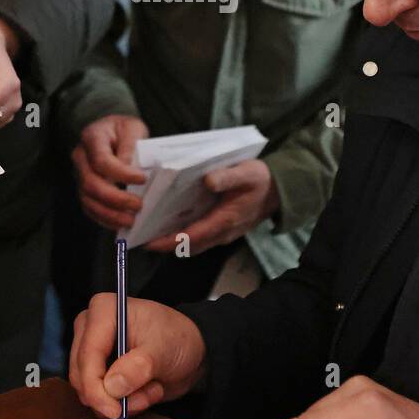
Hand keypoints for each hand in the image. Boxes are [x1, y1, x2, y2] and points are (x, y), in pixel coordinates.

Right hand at [69, 291, 206, 418]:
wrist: (193, 350)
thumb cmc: (178, 338)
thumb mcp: (164, 349)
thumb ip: (139, 366)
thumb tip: (111, 386)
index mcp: (103, 311)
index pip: (87, 355)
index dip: (95, 387)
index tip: (114, 409)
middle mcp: (90, 329)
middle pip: (81, 376)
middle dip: (114, 395)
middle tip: (146, 396)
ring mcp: (92, 352)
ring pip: (89, 392)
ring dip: (124, 400)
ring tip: (152, 388)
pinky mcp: (99, 371)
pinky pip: (100, 399)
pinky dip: (125, 403)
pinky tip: (146, 391)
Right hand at [72, 114, 147, 231]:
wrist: (112, 132)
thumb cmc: (124, 130)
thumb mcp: (133, 128)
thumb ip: (131, 146)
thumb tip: (130, 169)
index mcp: (92, 137)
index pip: (102, 161)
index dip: (121, 174)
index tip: (142, 179)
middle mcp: (80, 157)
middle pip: (91, 183)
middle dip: (115, 199)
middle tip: (138, 205)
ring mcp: (79, 174)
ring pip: (88, 199)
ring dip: (110, 214)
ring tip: (131, 220)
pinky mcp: (84, 189)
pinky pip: (89, 208)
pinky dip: (104, 219)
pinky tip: (120, 223)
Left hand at [146, 159, 279, 253]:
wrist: (279, 191)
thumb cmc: (261, 180)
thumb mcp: (247, 173)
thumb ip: (227, 177)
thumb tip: (207, 181)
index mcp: (225, 220)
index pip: (193, 237)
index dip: (170, 241)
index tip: (148, 241)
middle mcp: (222, 232)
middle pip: (188, 246)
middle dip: (165, 244)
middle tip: (140, 237)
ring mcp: (223, 234)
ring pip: (193, 244)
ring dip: (173, 242)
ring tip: (149, 231)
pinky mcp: (222, 230)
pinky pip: (199, 238)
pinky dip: (183, 236)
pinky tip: (169, 223)